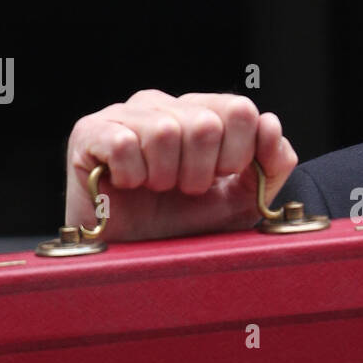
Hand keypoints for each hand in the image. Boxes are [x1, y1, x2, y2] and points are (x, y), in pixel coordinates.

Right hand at [64, 90, 297, 240]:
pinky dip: (131, 176)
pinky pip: (123, 143)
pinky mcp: (90, 131)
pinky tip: (126, 185)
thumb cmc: (187, 225)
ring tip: (154, 188)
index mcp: (204, 112)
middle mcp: (166, 105)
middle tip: (183, 190)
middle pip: (205, 123)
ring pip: (165, 131)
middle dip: (200, 173)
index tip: (220, 179)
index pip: (239, 110)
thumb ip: (272, 164)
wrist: (137, 257)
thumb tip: (270, 124)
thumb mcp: (245, 200)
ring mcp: (127, 114)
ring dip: (164, 177)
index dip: (237, 155)